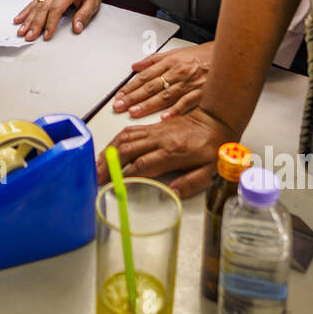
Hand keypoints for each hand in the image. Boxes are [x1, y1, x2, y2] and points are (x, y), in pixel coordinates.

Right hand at [13, 0, 105, 39]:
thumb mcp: (94, 1)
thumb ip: (84, 15)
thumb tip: (77, 28)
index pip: (56, 9)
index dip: (50, 23)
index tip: (47, 34)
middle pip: (43, 8)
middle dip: (35, 24)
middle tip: (29, 36)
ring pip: (36, 6)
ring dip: (28, 19)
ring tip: (21, 31)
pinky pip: (33, 2)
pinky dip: (25, 11)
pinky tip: (19, 19)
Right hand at [100, 108, 234, 197]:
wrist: (215, 121)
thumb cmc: (213, 146)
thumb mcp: (210, 170)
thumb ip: (191, 182)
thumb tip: (172, 192)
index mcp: (172, 151)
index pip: (143, 164)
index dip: (126, 175)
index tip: (115, 185)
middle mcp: (159, 139)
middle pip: (127, 150)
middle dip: (109, 165)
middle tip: (98, 177)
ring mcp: (154, 131)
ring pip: (124, 138)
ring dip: (108, 151)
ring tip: (97, 164)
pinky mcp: (153, 127)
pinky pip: (129, 131)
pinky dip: (115, 140)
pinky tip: (109, 149)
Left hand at [113, 42, 212, 118]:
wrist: (228, 55)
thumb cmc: (204, 55)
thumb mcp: (177, 52)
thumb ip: (155, 60)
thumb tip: (135, 66)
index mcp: (171, 62)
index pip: (145, 76)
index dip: (130, 86)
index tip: (120, 95)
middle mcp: (178, 72)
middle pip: (151, 86)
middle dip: (133, 97)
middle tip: (120, 106)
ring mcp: (189, 83)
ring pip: (165, 95)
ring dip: (148, 105)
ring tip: (134, 112)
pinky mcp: (201, 93)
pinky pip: (186, 103)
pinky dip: (175, 111)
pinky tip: (164, 118)